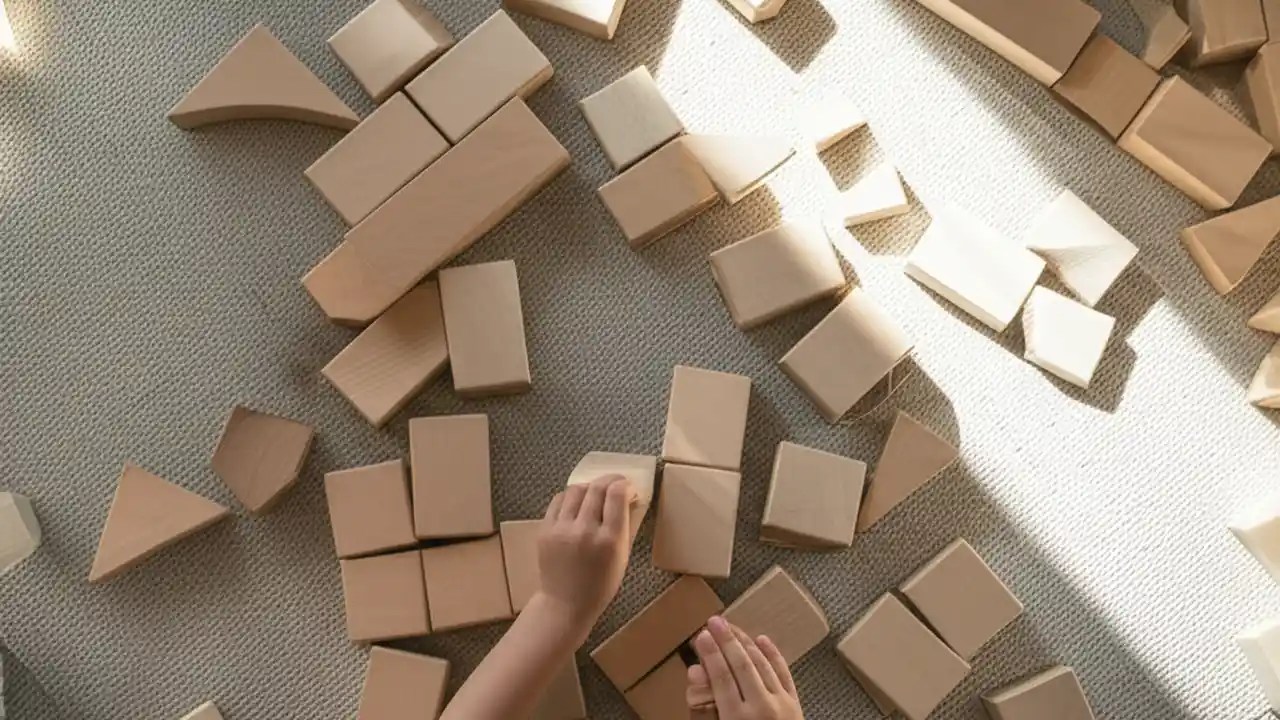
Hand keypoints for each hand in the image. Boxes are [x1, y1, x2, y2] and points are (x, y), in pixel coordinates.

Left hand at [534, 475, 632, 643]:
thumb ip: (625, 526)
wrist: (565, 603)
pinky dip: (571, 496)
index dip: (625, 484)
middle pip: (597, 488)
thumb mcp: (622, 557)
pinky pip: (558, 500)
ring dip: (590, 486)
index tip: (628, 487)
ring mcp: (561, 529)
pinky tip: (577, 502)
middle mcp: (584, 531)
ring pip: (576, 489)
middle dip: (610, 480)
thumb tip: (628, 497)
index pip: (616, 495)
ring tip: (596, 492)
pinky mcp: (544, 530)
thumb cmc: (601, 584)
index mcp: (608, 540)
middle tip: (616, 483)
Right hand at [690, 616, 803, 719]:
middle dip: (727, 640)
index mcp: (736, 718)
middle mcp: (761, 707)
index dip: (710, 653)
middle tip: (715, 620)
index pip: (721, 677)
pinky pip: (784, 673)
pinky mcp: (796, 705)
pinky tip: (763, 639)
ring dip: (746, 643)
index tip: (702, 634)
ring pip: (762, 665)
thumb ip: (703, 707)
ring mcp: (781, 704)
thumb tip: (696, 673)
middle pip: (741, 665)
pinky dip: (773, 655)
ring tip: (732, 627)